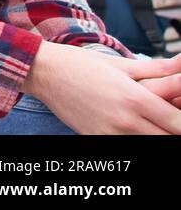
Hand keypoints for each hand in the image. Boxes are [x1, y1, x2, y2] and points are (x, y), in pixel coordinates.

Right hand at [23, 42, 180, 133]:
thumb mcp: (120, 64)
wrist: (43, 73)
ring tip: (149, 120)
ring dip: (155, 133)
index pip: (178, 123)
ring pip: (149, 143)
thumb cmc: (81, 64)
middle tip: (168, 118)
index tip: (180, 114)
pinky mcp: (97, 139)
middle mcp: (125, 120)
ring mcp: (110, 133)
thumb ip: (157, 68)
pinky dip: (134, 137)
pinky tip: (131, 125)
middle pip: (167, 138)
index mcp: (134, 98)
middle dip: (173, 129)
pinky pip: (127, 145)